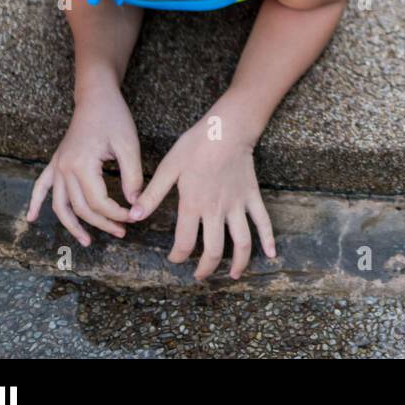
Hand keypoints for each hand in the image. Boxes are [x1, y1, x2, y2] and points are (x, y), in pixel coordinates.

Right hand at [27, 81, 143, 246]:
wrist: (96, 98)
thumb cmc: (114, 118)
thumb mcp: (129, 145)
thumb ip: (132, 175)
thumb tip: (135, 203)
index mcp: (82, 165)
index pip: (98, 202)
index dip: (116, 214)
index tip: (133, 218)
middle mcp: (64, 169)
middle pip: (81, 208)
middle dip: (102, 223)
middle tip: (122, 232)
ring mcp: (57, 166)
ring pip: (61, 205)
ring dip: (72, 225)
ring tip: (87, 241)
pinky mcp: (56, 162)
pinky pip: (41, 187)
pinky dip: (34, 203)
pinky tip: (30, 218)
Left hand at [129, 112, 276, 281]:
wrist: (228, 129)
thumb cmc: (196, 145)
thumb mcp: (168, 167)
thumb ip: (153, 194)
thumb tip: (134, 216)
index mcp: (194, 204)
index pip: (185, 242)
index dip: (178, 256)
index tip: (174, 259)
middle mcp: (217, 210)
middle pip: (214, 250)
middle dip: (206, 268)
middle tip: (200, 275)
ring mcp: (237, 205)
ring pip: (241, 241)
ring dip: (238, 262)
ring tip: (234, 275)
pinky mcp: (252, 196)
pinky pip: (263, 221)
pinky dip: (268, 238)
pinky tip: (271, 254)